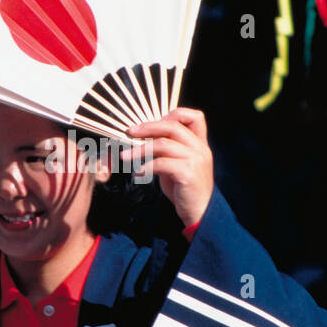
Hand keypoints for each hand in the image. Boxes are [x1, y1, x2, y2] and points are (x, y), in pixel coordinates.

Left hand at [123, 107, 214, 227]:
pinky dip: (146, 167)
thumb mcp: (179, 164)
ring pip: (163, 144)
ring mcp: (196, 160)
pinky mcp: (188, 173)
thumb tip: (144, 139)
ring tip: (125, 156)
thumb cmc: (186, 189)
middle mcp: (200, 148)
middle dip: (148, 127)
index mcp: (200, 143)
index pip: (194, 116)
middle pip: (172, 126)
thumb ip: (169, 150)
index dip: (173, 114)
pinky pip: (161, 163)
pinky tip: (138, 173)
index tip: (153, 123)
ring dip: (140, 149)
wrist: (201, 213)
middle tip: (130, 131)